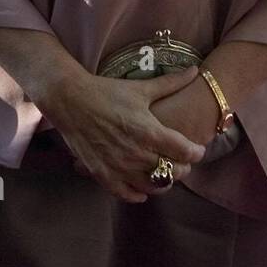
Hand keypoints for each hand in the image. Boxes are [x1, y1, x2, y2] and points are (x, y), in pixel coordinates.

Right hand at [42, 65, 206, 203]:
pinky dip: (139, 193)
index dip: (196, 152)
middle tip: (181, 160)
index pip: (185, 152)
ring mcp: (119, 167)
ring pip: (153, 187)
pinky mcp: (103, 175)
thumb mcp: (140, 88)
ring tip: (163, 172)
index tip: (197, 149)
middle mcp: (137, 153)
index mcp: (149, 131)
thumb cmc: (106, 91)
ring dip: (163, 181)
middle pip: (173, 172)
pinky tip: (141, 186)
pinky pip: (128, 195)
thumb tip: (195, 71)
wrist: (69, 99)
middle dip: (182, 167)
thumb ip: (170, 83)